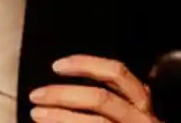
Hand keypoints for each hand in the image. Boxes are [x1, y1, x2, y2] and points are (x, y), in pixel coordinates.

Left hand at [28, 55, 157, 121]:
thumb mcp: (131, 114)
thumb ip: (113, 100)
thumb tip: (73, 82)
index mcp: (142, 103)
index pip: (116, 73)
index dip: (86, 64)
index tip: (58, 66)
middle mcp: (143, 118)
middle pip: (101, 99)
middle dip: (64, 94)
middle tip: (37, 95)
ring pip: (96, 122)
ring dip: (61, 117)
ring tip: (37, 114)